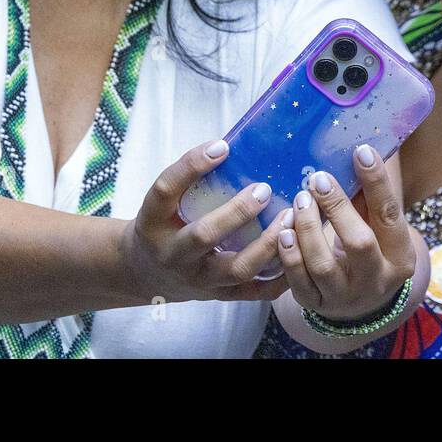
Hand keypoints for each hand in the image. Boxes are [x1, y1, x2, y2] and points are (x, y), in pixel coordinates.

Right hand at [119, 139, 287, 303]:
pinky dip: (277, 277)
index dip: (192, 166)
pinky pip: (252, 292)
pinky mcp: (218, 295)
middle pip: (204, 235)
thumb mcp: (162, 203)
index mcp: (154, 221)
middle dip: (238, 212)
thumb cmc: (162, 226)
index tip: (221, 147)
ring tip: (289, 219)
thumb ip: (189, 179)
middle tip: (264, 189)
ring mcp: (198, 279)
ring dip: (268, 244)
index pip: (167, 189)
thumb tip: (233, 145)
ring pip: (237, 268)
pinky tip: (296, 254)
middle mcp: (174, 253)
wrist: (146, 274)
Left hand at [275, 143, 415, 321]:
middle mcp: (376, 279)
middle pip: (358, 243)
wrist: (359, 303)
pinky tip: (283, 231)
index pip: (390, 215)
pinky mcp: (316, 304)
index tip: (361, 151)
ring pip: (322, 265)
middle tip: (316, 179)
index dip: (376, 182)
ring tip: (298, 201)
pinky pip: (297, 282)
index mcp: (400, 255)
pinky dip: (288, 255)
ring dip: (306, 228)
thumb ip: (369, 196)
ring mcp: (344, 296)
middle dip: (336, 207)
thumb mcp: (377, 228)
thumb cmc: (369, 249)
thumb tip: (358, 147)